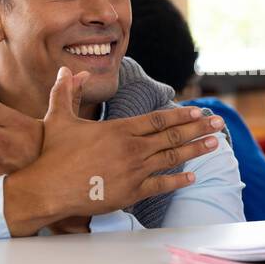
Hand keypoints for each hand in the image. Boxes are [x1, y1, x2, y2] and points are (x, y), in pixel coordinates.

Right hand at [2, 68, 225, 236]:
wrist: (46, 187)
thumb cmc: (52, 154)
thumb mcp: (58, 118)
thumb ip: (66, 92)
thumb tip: (66, 70)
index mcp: (118, 130)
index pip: (158, 120)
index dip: (181, 115)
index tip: (199, 111)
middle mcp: (131, 149)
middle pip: (172, 137)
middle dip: (198, 129)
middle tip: (218, 123)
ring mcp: (133, 172)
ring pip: (171, 159)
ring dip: (195, 151)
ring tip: (214, 144)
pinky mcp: (130, 193)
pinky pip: (160, 185)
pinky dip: (178, 181)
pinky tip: (192, 177)